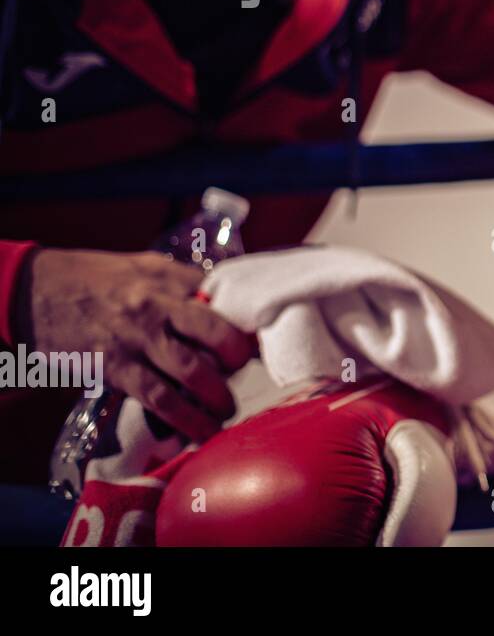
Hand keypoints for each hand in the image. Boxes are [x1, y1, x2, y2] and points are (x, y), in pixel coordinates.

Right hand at [16, 248, 256, 441]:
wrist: (33, 292)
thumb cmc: (92, 278)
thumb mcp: (142, 266)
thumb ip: (181, 281)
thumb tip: (219, 298)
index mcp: (169, 280)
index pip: (222, 301)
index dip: (243, 325)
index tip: (257, 343)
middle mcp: (158, 307)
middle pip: (216, 336)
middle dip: (237, 362)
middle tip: (245, 376)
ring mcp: (137, 339)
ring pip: (191, 373)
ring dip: (217, 398)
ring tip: (227, 412)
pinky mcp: (115, 368)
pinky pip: (158, 399)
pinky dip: (184, 419)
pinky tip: (199, 431)